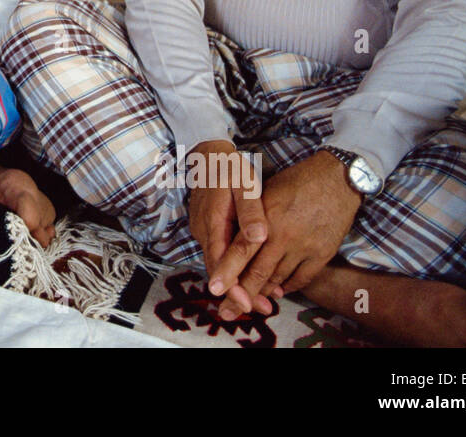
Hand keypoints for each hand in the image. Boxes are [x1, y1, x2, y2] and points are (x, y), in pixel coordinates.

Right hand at [186, 139, 272, 318]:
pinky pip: (219, 255)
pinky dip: (234, 269)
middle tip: (262, 309)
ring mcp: (204, 233)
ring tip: (261, 300)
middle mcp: (203, 232)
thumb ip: (251, 211)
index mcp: (212, 223)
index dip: (232, 286)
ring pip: (219, 264)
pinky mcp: (208, 231)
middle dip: (238, 293)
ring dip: (237, 283)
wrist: (208, 156)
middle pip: (218, 270)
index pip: (219, 262)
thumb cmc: (229, 169)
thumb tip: (259, 237)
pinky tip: (250, 275)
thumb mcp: (244, 184)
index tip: (247, 303)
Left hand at [232, 150, 360, 313]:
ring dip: (262, 293)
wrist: (337, 178)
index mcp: (265, 218)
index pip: (240, 251)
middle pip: (258, 273)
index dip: (227, 272)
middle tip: (227, 312)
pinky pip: (300, 279)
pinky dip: (287, 287)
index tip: (214, 290)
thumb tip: (231, 240)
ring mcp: (304, 247)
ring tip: (249, 304)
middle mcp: (283, 236)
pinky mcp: (322, 254)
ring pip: (278, 280)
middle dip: (240, 296)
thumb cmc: (296, 181)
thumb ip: (250, 218)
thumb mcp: (265, 192)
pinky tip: (278, 290)